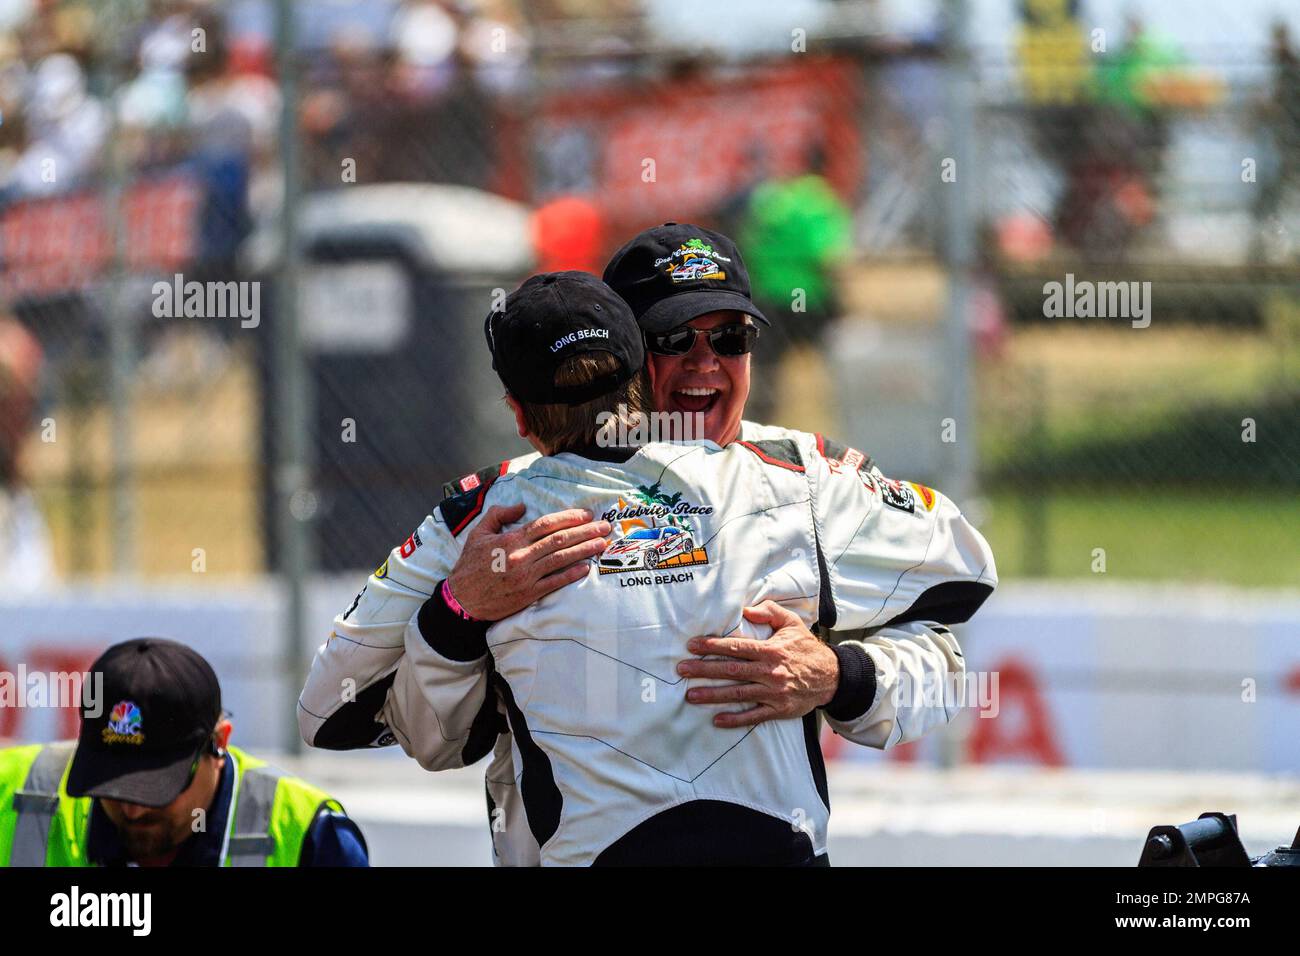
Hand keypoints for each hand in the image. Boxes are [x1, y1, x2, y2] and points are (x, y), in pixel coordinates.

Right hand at [446, 503, 609, 620]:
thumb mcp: (478, 533)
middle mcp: (521, 556)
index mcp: (511, 539)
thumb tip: (521, 505)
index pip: (545, 524)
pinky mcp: (528, 594)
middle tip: (604, 527)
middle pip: (559, 540)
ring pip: (561, 559)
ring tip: (602, 543)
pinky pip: (555, 582)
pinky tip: (586, 567)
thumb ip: (498, 514)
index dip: (568, 518)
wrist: (461, 600)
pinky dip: (572, 574)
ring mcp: (526, 576)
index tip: (586, 515)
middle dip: (585, 531)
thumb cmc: (470, 565)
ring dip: (584, 550)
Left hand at [676, 601, 839, 728]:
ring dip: (712, 695)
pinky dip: (735, 720)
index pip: (736, 647)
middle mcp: (770, 672)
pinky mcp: (778, 709)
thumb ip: (769, 612)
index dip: (713, 646)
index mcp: (770, 650)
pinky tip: (717, 720)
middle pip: (731, 671)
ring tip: (691, 695)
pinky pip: (753, 716)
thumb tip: (745, 610)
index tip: (692, 646)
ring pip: (738, 694)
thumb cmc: (806, 648)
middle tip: (681, 670)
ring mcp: (773, 692)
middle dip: (704, 670)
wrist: (833, 677)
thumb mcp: (791, 623)